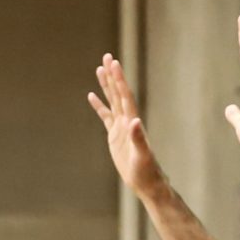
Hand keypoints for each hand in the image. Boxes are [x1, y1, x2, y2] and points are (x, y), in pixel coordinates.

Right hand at [87, 54, 167, 196]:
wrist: (146, 183)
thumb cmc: (146, 171)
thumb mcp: (142, 156)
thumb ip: (138, 138)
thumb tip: (135, 121)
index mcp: (133, 122)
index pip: (125, 96)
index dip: (120, 80)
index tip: (114, 64)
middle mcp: (127, 121)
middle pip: (118, 93)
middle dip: (113, 75)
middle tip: (107, 56)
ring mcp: (121, 127)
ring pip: (112, 101)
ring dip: (106, 86)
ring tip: (99, 69)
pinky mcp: (114, 136)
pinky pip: (105, 116)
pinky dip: (99, 106)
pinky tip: (92, 96)